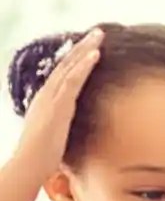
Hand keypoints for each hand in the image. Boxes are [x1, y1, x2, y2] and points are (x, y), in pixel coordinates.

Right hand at [12, 29, 102, 175]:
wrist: (28, 167)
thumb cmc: (42, 157)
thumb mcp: (55, 135)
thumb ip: (62, 126)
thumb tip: (71, 128)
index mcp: (46, 101)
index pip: (62, 75)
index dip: (75, 60)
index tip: (89, 47)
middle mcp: (46, 96)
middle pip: (65, 65)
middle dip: (81, 47)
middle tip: (98, 33)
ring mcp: (51, 100)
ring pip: (68, 68)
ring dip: (84, 50)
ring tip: (99, 36)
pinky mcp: (57, 107)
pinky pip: (71, 81)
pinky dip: (83, 67)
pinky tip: (94, 55)